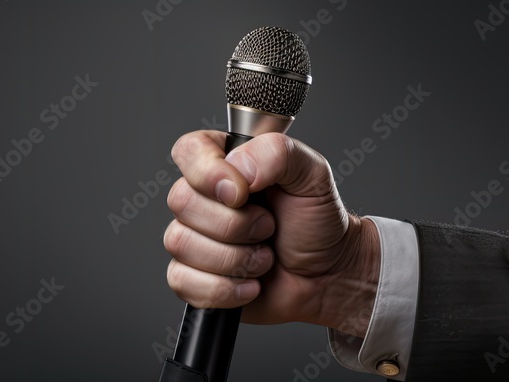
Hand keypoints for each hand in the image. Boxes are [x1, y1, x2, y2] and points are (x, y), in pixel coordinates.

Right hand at [163, 130, 380, 336]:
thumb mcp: (313, 175)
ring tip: (264, 256)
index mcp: (226, 163)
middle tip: (268, 227)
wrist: (328, 276)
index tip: (241, 193)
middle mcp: (203, 198)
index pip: (188, 151)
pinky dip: (223, 288)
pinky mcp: (192, 276)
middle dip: (234, 224)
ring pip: (180, 243)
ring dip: (234, 259)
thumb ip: (276, 153)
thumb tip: (238, 167)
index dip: (207, 173)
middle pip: (181, 201)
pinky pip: (182, 281)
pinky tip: (249, 282)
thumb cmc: (317, 224)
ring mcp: (193, 237)